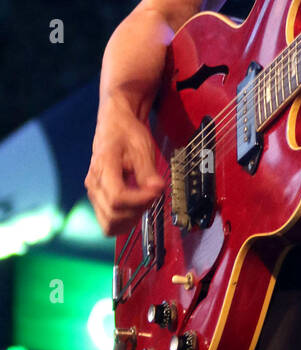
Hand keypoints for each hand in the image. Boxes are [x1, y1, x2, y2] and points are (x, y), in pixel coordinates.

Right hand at [85, 94, 163, 235]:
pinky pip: (108, 220)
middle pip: (113, 214)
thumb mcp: (141, 147)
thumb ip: (148, 172)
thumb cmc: (126, 133)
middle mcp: (94, 184)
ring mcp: (94, 193)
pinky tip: (137, 206)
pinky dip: (124, 220)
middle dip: (138, 210)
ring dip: (131, 219)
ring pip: (108, 223)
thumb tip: (157, 189)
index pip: (118, 198)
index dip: (140, 200)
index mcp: (103, 167)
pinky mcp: (98, 198)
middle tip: (152, 195)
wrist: (114, 125)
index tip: (155, 191)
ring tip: (144, 201)